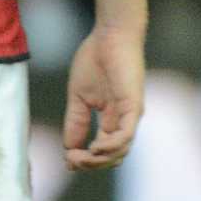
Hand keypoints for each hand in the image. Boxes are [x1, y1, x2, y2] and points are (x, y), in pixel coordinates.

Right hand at [63, 24, 146, 172]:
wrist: (109, 36)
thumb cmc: (95, 61)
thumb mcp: (79, 98)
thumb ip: (75, 122)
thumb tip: (68, 149)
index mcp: (111, 119)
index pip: (102, 150)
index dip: (85, 160)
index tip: (67, 160)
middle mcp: (123, 121)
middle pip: (112, 157)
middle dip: (90, 164)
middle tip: (71, 160)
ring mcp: (130, 115)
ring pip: (120, 151)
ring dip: (98, 160)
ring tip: (80, 156)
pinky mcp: (133, 106)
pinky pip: (125, 135)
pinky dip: (110, 146)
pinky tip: (95, 147)